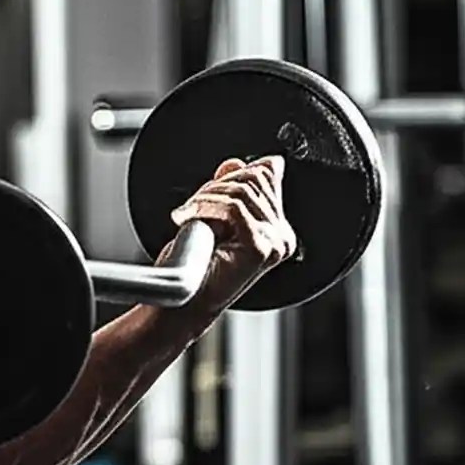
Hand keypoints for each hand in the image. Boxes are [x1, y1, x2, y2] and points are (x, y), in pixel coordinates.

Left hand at [164, 155, 298, 318]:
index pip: (267, 175)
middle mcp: (282, 236)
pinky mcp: (261, 247)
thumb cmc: (193, 268)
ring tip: (187, 215)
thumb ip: (228, 190)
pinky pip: (233, 208)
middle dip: (214, 187)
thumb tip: (236, 162)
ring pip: (241, 192)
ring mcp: (275, 242)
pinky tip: (188, 219)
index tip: (205, 193)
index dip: (230, 175)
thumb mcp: (211, 217)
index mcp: (277, 228)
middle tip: (191, 206)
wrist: (183, 302)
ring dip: (204, 199)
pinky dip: (205, 208)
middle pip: (254, 180)